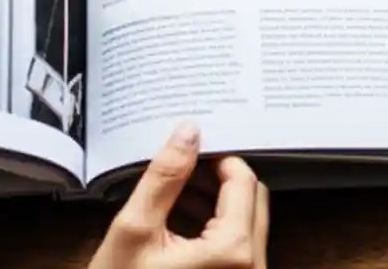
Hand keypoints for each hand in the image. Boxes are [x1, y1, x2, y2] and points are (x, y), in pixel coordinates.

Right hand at [90, 122, 268, 268]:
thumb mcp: (135, 230)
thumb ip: (164, 177)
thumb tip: (189, 132)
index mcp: (234, 252)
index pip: (243, 180)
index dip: (217, 157)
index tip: (190, 149)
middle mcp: (252, 267)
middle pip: (252, 198)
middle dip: (218, 177)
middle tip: (183, 166)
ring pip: (247, 220)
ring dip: (216, 199)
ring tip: (176, 190)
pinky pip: (238, 244)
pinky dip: (216, 224)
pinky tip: (181, 218)